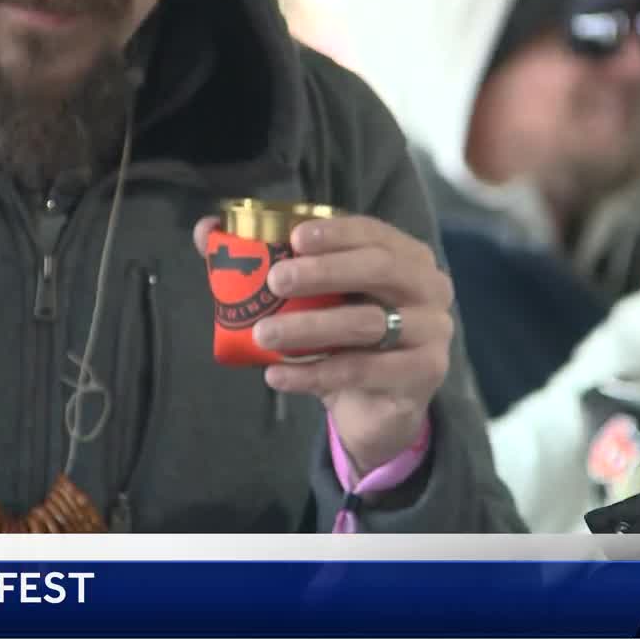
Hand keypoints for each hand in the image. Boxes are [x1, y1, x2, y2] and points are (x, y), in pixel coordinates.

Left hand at [196, 216, 453, 474]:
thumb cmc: (344, 340)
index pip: (373, 233)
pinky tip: (275, 376)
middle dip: (322, 272)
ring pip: (366, 324)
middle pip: (378, 269)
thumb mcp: (311, 302)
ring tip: (263, 335)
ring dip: (309, 327)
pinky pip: (362, 371)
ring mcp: (433, 331)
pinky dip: (313, 374)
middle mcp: (429, 287)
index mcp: (406, 256)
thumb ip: (264, 263)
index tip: (292, 238)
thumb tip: (206, 230)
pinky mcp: (424, 373)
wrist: (374, 408)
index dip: (335, 232)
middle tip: (273, 281)